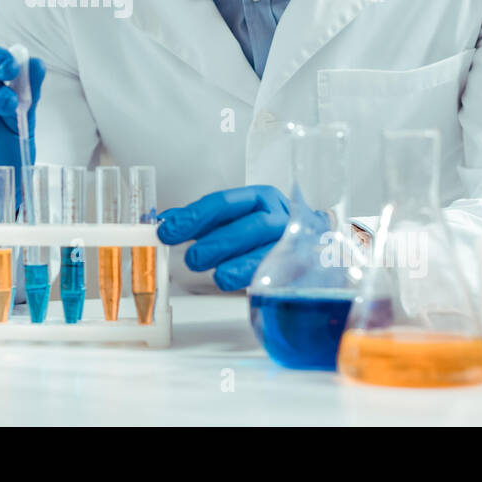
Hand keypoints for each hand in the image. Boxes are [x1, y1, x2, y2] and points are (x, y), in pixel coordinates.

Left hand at [156, 184, 325, 291]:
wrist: (315, 249)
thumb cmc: (267, 235)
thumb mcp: (236, 221)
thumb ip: (204, 222)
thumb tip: (166, 221)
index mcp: (260, 198)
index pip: (224, 202)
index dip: (194, 216)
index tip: (168, 230)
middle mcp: (281, 215)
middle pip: (250, 225)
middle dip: (218, 241)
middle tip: (193, 258)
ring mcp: (296, 241)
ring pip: (268, 249)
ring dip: (239, 263)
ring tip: (217, 275)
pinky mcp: (305, 266)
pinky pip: (282, 271)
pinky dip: (259, 277)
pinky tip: (240, 283)